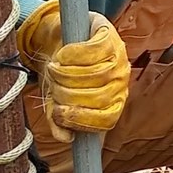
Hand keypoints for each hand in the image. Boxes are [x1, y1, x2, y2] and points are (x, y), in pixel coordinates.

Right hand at [14, 0, 129, 139]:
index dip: (81, 120)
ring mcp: (118, 57)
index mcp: (113, 101)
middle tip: (52, 85)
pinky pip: (91, 50)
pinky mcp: (108, 35)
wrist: (59, 37)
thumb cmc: (61, 74)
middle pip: (97, 97)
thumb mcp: (57, 99)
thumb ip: (60, 120)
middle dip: (66, 94)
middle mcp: (120, 81)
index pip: (107, 119)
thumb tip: (65, 138)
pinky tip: (62, 54)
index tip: (58, 114)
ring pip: (93, 74)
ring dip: (65, 73)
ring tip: (53, 69)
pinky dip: (70, 54)